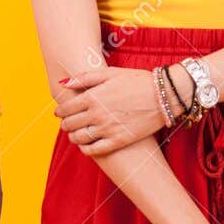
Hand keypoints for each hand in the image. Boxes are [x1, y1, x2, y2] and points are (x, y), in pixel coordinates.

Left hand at [55, 65, 170, 152]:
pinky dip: (85, 149)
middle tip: (66, 123)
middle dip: (65, 124)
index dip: (60, 111)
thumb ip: (85, 77)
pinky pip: (95, 150)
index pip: (66, 108)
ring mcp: (107, 129)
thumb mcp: (110, 73)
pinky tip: (85, 146)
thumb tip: (64, 83)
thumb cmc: (137, 80)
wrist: (164, 95)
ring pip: (79, 138)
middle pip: (70, 124)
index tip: (59, 112)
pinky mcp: (119, 140)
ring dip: (73, 137)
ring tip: (74, 134)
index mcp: (93, 96)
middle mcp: (97, 114)